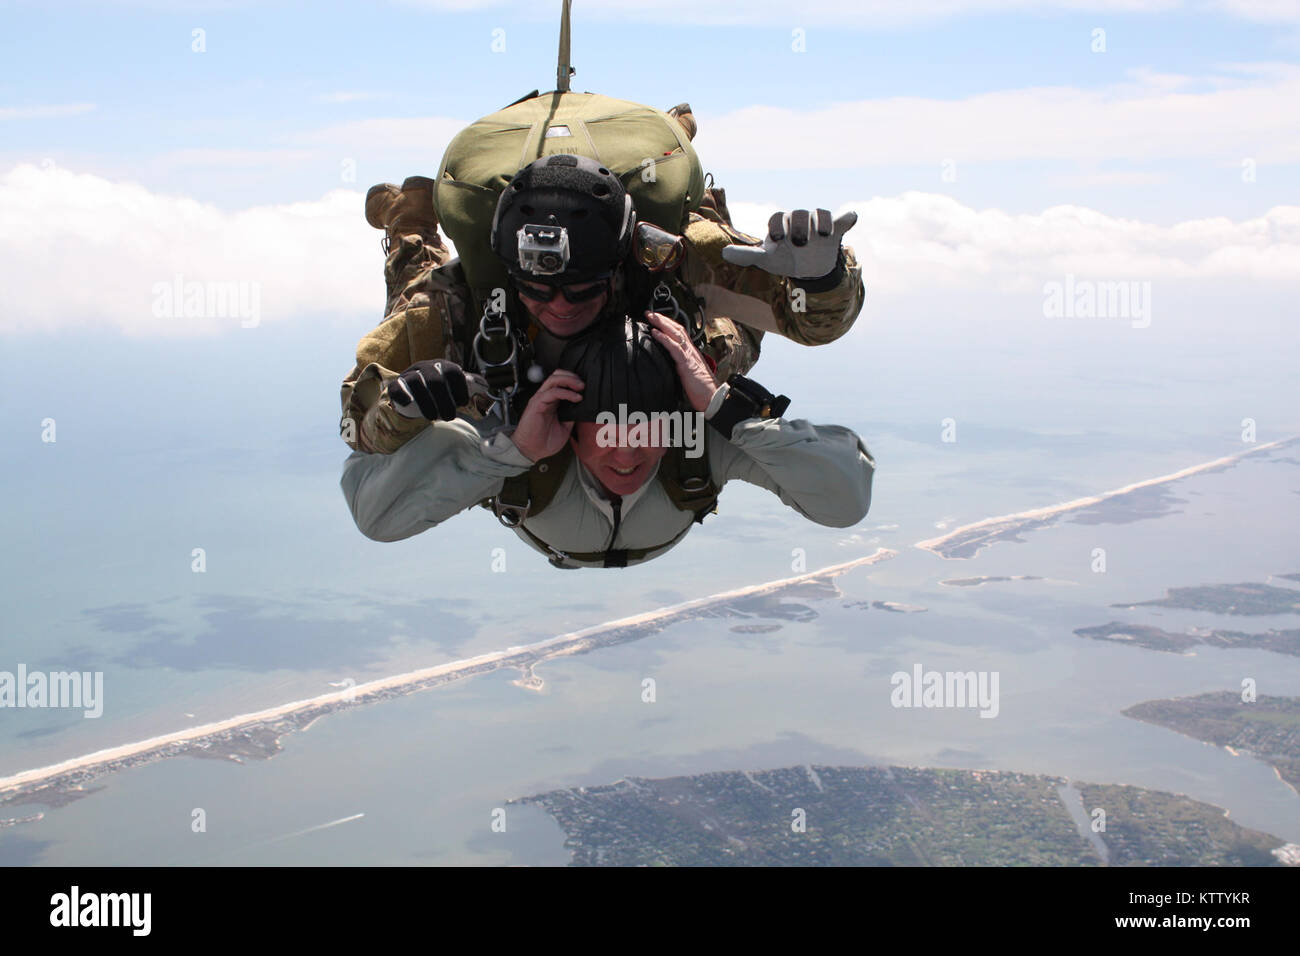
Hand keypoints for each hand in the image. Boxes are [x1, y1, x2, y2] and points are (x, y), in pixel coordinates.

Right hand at [388, 359, 468, 420]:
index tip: (463, 403)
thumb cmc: (437, 391)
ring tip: (433, 417)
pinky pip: (396, 387)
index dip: (459, 387)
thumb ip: (470, 387)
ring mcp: (409, 375)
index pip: (452, 371)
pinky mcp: (396, 385)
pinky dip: (402, 395)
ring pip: (416, 383)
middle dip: (444, 400)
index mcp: (442, 366)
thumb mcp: (453, 387)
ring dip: (426, 402)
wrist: (412, 393)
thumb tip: (487, 387)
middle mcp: (425, 367)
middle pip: (435, 379)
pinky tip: (408, 403)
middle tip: (450, 417)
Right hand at [511, 370, 583, 461]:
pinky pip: (552, 392)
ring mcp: (540, 399)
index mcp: (551, 401)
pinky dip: (566, 393)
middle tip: (583, 385)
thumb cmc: (543, 441)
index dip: (574, 381)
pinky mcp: (536, 404)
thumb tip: (584, 408)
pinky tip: (576, 398)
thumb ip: (572, 415)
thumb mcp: (565, 427)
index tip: (586, 388)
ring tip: (581, 387)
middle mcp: (544, 397)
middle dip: (572, 376)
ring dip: (569, 380)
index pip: (561, 382)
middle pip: (557, 375)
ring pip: (554, 379)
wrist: (530, 451)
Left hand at [645, 311, 717, 413]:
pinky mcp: (686, 363)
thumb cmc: (704, 390)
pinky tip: (655, 332)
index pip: (680, 333)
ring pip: (675, 333)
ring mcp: (689, 355)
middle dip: (663, 319)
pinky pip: (673, 347)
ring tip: (651, 317)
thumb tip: (674, 367)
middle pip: (677, 328)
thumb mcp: (691, 375)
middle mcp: (691, 351)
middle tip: (650, 313)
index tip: (657, 320)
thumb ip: (683, 368)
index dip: (669, 325)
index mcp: (692, 353)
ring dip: (661, 323)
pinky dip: (663, 338)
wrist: (714, 398)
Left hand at [720, 208, 856, 278]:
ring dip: (820, 222)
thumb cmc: (783, 260)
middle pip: (799, 214)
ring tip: (821, 236)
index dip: (777, 226)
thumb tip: (723, 254)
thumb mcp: (765, 260)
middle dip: (799, 227)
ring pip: (819, 213)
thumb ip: (746, 255)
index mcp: (782, 226)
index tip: (777, 240)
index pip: (778, 218)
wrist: (809, 270)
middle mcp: (799, 222)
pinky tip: (851, 218)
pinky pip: (843, 219)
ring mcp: (817, 226)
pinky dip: (847, 218)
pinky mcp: (835, 230)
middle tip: (799, 243)